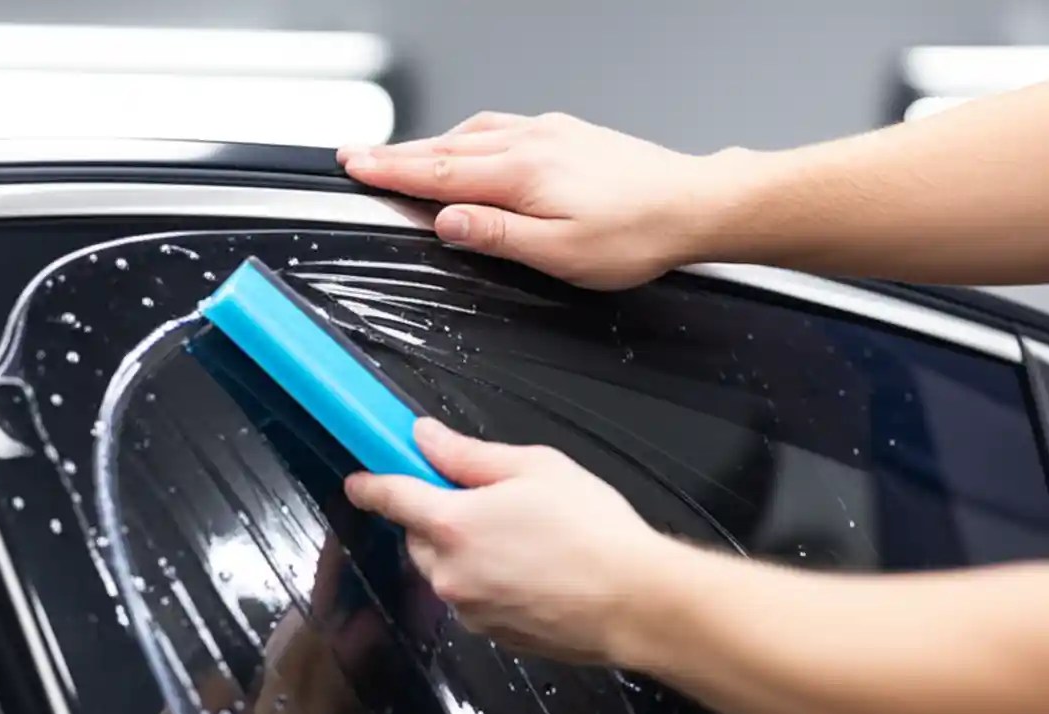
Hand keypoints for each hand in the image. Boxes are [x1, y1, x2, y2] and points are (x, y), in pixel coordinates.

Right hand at [338, 112, 749, 288]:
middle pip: (447, 145)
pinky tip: (470, 142)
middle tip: (359, 155)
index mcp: (521, 172)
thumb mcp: (560, 252)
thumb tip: (446, 220)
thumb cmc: (636, 234)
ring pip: (473, 132)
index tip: (355, 164)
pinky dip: (469, 135)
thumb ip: (497, 234)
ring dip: (430, 143)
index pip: (438, 172)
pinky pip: (500, 127)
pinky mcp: (567, 133)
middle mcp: (531, 141)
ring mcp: (550, 132)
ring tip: (401, 153)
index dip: (391, 169)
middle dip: (397, 152)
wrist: (694, 204)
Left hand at [344, 418, 685, 666]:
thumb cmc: (594, 531)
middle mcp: (451, 573)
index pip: (391, 497)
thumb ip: (468, 454)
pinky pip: (472, 598)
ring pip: (446, 570)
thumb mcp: (534, 467)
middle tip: (487, 500)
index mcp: (453, 524)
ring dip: (465, 551)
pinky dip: (488, 581)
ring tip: (522, 537)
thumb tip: (426, 437)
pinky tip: (531, 569)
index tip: (359, 482)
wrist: (636, 602)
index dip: (371, 485)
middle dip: (440, 515)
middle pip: (420, 535)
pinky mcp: (492, 634)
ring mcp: (470, 609)